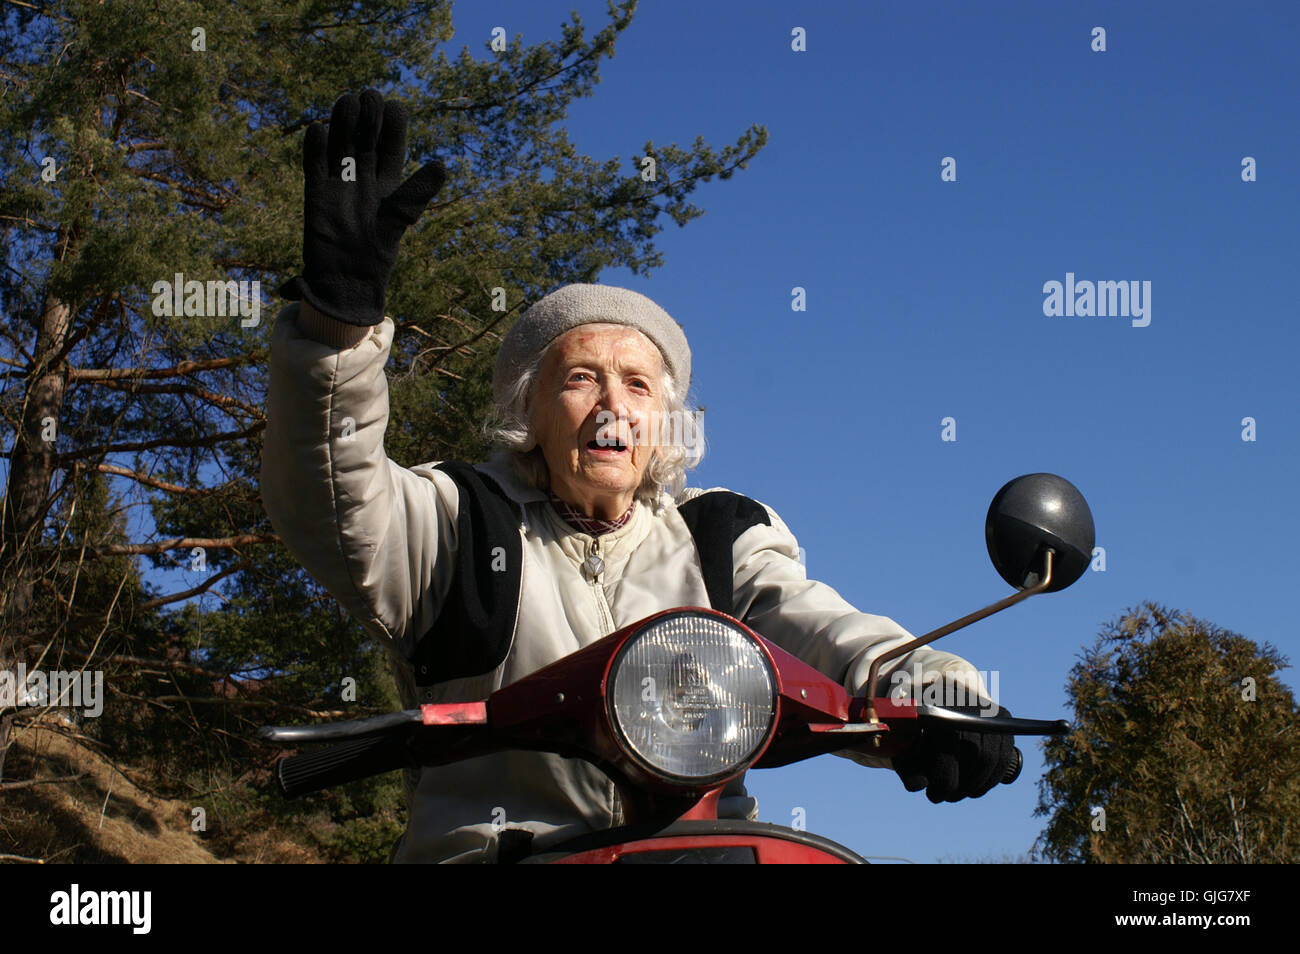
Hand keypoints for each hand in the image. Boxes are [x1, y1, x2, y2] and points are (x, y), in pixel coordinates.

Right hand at [280, 89, 446, 325]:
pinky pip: (313, 165)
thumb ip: (416, 193)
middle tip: (369, 96)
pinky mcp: (315, 194)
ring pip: (340, 144)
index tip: (395, 107)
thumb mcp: (400, 219)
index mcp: (387, 183)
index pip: (391, 145)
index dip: (393, 125)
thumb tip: (442, 165)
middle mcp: (362, 178)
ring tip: (346, 102)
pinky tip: (318, 129)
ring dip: (342, 123)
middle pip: (365, 137)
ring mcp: (337, 183)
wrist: (348, 282)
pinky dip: (314, 148)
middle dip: (367, 116)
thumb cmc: (378, 255)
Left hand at [892, 704, 1020, 802]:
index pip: (949, 742)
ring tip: (958, 794)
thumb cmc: (916, 728)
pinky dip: (990, 779)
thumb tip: (918, 786)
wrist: (936, 699)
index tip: (933, 794)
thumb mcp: (904, 744)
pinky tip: (975, 788)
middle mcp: (967, 701)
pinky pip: (1004, 756)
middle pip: (974, 752)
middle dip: (960, 784)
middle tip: (946, 796)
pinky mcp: (1003, 717)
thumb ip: (906, 766)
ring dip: (976, 785)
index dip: (944, 775)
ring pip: (991, 757)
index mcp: (938, 703)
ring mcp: (988, 708)